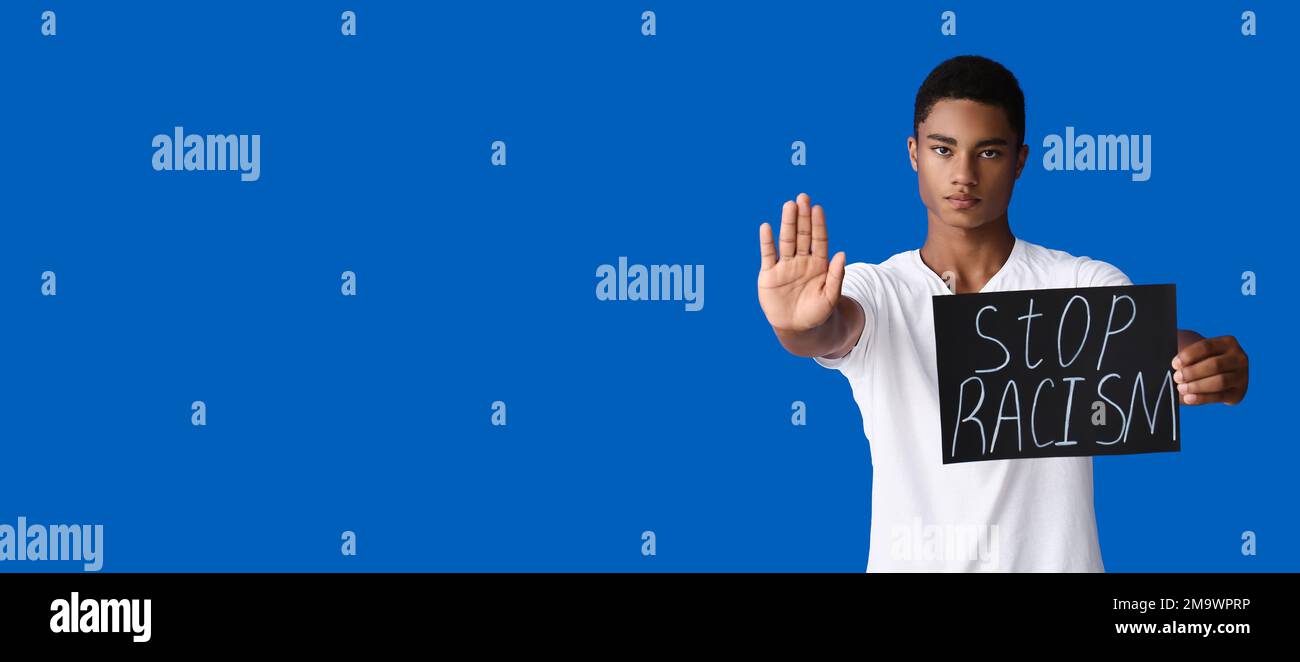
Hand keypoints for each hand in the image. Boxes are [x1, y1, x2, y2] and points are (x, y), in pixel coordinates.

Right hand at [757, 193, 846, 332]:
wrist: (797, 329)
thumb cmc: (817, 313)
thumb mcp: (830, 297)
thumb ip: (836, 276)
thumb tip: (842, 254)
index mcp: (818, 264)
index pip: (819, 239)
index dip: (818, 224)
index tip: (818, 208)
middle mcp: (801, 261)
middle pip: (802, 235)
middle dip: (802, 217)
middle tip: (802, 197)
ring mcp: (785, 266)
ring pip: (786, 241)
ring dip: (787, 223)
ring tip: (788, 205)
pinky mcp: (769, 275)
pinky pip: (767, 255)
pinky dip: (766, 242)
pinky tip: (766, 227)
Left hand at [1172, 335, 1248, 404]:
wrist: (1213, 375)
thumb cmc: (1198, 361)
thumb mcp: (1196, 354)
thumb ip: (1187, 358)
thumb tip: (1175, 366)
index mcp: (1228, 343)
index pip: (1207, 347)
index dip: (1189, 355)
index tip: (1174, 364)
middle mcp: (1239, 358)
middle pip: (1215, 365)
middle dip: (1193, 372)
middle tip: (1176, 377)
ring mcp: (1242, 376)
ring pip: (1220, 381)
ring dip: (1198, 386)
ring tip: (1181, 388)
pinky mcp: (1238, 393)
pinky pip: (1220, 396)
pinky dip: (1202, 398)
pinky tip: (1188, 398)